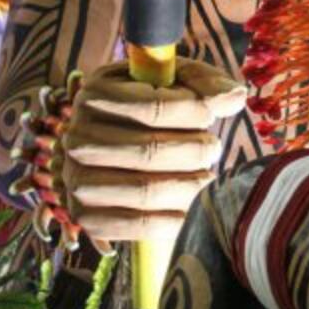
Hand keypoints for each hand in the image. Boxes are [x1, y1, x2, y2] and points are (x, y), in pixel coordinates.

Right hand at [49, 59, 244, 242]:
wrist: (118, 151)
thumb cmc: (155, 109)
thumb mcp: (175, 83)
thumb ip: (204, 84)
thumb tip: (233, 96)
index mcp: (97, 93)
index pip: (154, 107)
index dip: (194, 113)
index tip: (210, 116)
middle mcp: (76, 135)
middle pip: (150, 150)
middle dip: (194, 151)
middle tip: (211, 149)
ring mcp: (75, 178)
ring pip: (145, 189)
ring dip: (189, 186)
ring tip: (205, 176)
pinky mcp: (84, 215)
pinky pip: (135, 224)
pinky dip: (172, 220)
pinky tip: (190, 208)